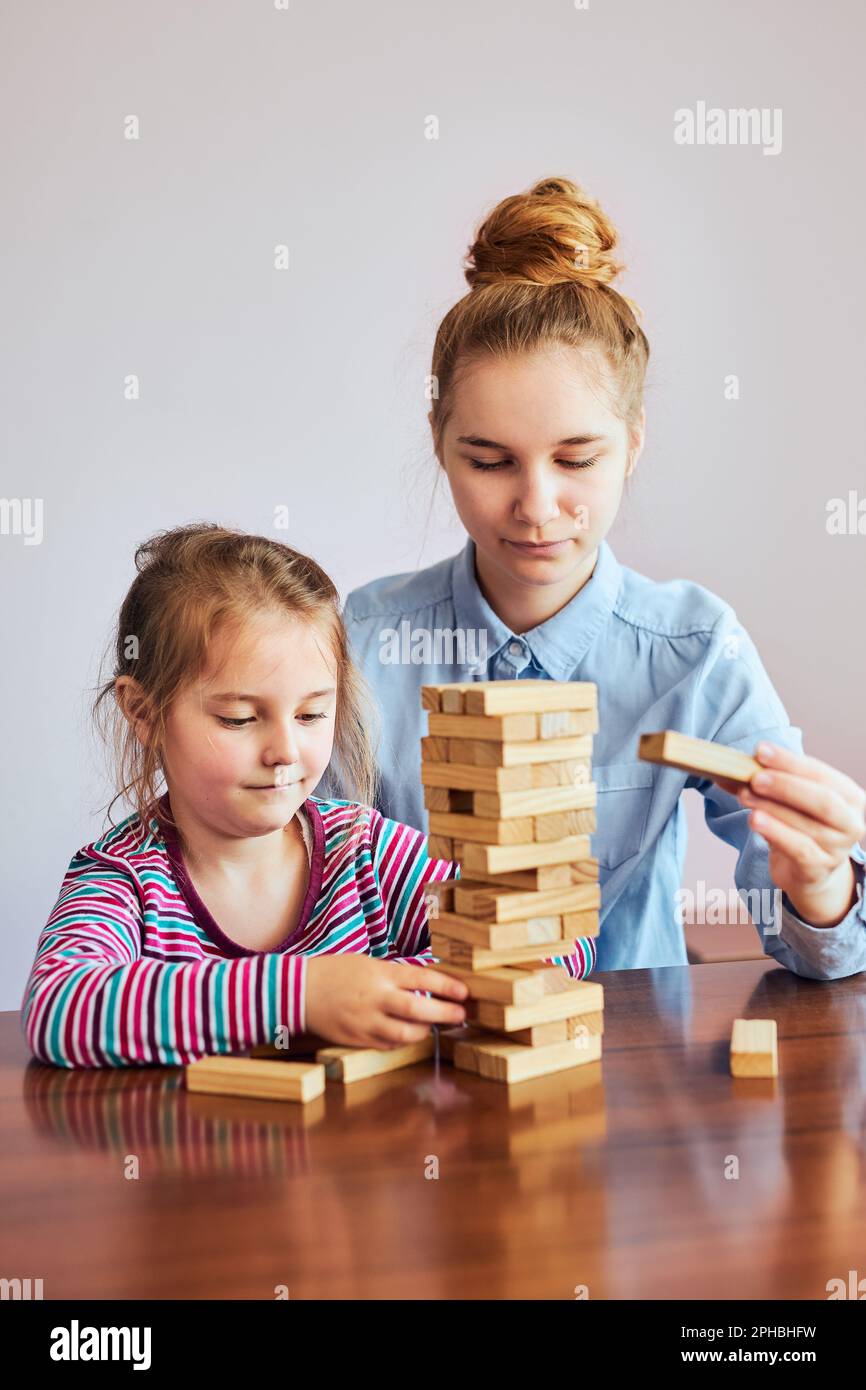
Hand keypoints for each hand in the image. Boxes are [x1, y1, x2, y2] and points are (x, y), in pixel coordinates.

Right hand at [304, 953, 467, 1047]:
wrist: (298, 990)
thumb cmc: (336, 971)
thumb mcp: (367, 963)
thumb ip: (394, 976)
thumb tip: (426, 986)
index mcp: (379, 973)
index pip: (422, 979)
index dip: (447, 987)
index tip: (464, 992)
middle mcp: (375, 998)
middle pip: (419, 1010)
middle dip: (445, 1013)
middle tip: (460, 1015)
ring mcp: (365, 1021)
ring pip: (405, 1034)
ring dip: (424, 1032)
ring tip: (432, 1027)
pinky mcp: (356, 1039)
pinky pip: (387, 1044)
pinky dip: (402, 1041)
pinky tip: (407, 1035)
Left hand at [715, 742, 865, 926]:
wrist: (809, 870)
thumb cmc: (800, 827)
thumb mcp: (791, 802)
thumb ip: (769, 782)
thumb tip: (731, 765)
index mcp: (849, 796)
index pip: (821, 774)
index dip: (790, 762)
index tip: (760, 750)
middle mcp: (850, 822)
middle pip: (822, 799)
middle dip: (785, 785)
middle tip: (754, 777)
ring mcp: (837, 848)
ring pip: (805, 824)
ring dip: (771, 807)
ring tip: (744, 795)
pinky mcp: (819, 869)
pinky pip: (798, 849)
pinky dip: (775, 832)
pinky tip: (755, 819)